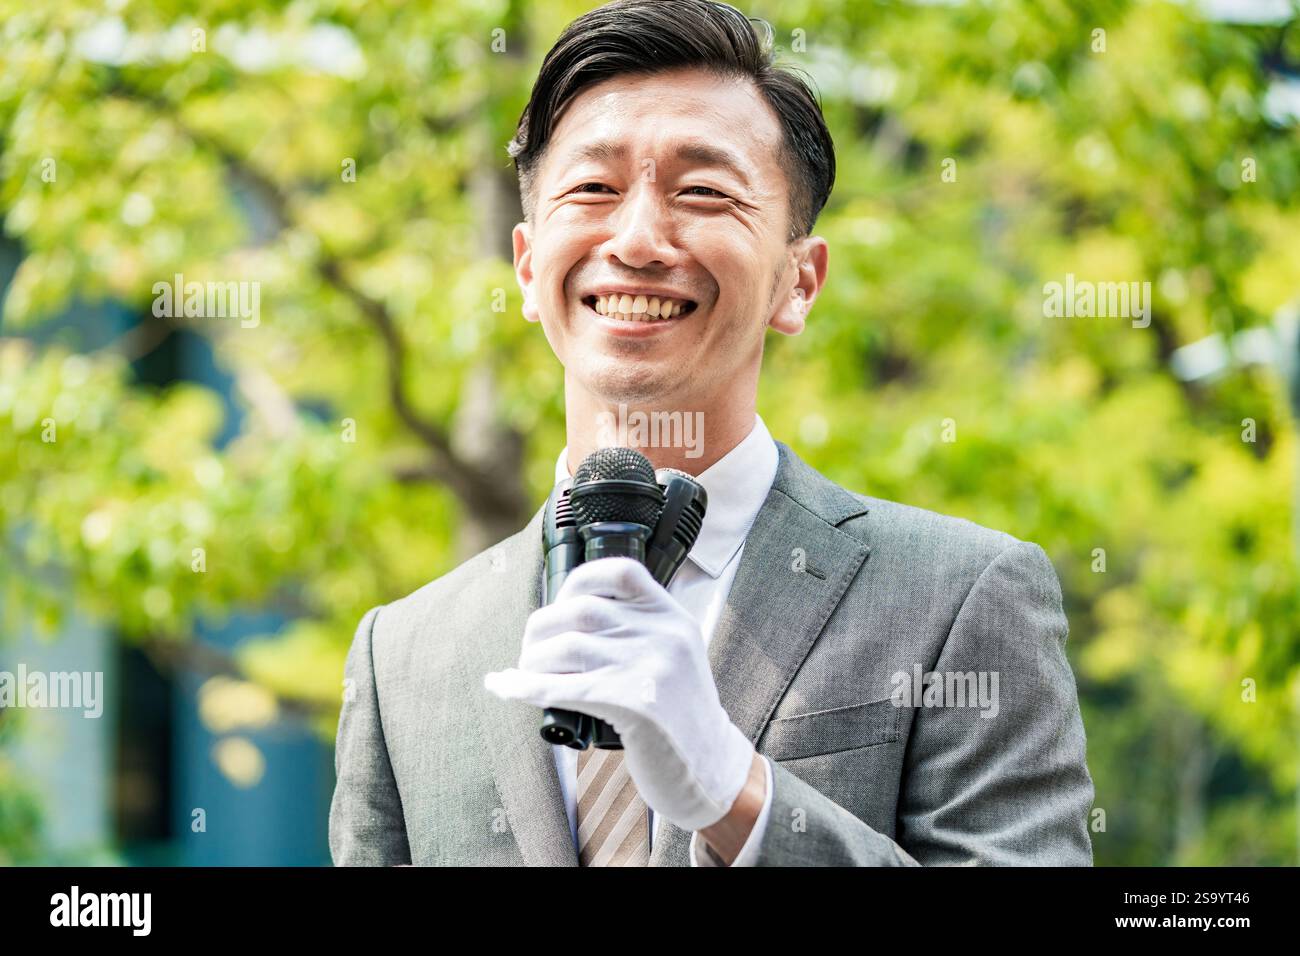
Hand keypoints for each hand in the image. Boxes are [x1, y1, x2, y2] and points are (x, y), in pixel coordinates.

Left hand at [483, 557, 755, 831]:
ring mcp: (650, 667)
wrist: (713, 770)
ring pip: (566, 646)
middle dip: (541, 628)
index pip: (620, 573)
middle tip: (531, 651)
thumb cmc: (681, 718)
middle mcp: (663, 635)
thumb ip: (639, 633)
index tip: (560, 604)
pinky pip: (561, 687)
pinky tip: (507, 688)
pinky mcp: (634, 704)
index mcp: (672, 618)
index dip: (578, 581)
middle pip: (580, 611)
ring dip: (531, 661)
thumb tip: (566, 619)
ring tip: (524, 674)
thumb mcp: (674, 659)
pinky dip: (525, 687)